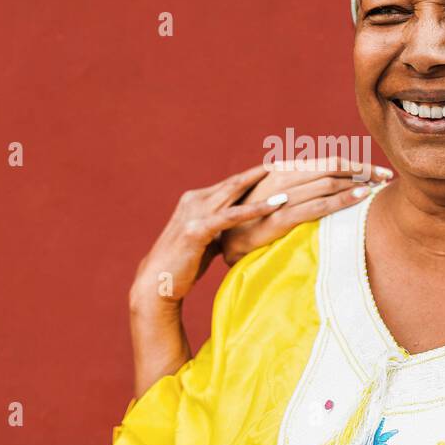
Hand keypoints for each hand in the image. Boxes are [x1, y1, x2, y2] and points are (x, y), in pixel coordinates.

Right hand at [129, 163, 290, 309]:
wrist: (156, 283)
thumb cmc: (184, 264)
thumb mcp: (206, 240)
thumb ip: (222, 229)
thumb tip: (243, 231)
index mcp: (196, 200)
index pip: (231, 184)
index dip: (255, 176)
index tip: (279, 168)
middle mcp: (194, 200)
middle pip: (235, 182)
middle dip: (262, 171)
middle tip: (288, 161)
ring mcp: (194, 213)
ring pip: (234, 192)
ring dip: (262, 184)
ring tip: (286, 175)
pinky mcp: (197, 230)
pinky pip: (231, 216)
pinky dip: (254, 209)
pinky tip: (274, 205)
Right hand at [220, 157, 391, 265]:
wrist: (222, 242)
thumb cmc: (250, 221)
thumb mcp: (272, 199)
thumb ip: (296, 190)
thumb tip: (326, 186)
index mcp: (282, 170)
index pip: (326, 162)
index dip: (354, 164)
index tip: (376, 170)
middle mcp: (282, 178)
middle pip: (332, 167)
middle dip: (363, 170)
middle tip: (386, 175)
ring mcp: (280, 197)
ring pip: (328, 183)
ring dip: (357, 182)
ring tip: (379, 184)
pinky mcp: (280, 218)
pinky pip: (318, 206)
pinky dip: (342, 199)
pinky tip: (361, 197)